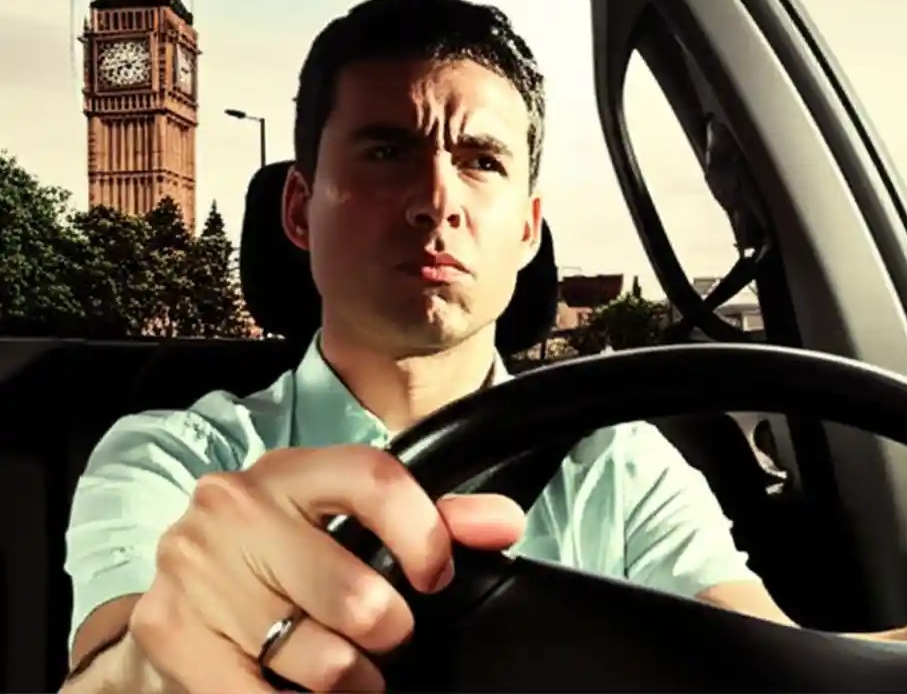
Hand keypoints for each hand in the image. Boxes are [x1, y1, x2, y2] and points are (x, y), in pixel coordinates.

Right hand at [125, 445, 525, 693]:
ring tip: (339, 668)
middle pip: (359, 597)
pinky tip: (294, 689)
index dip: (425, 536)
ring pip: (323, 661)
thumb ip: (436, 519)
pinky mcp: (168, 631)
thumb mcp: (351, 525)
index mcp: (289, 471)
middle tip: (378, 641)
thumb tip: (503, 525)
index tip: (436, 577)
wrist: (181, 598)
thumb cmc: (286, 561)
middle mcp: (234, 507)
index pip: (376, 480)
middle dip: (387, 636)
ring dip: (348, 681)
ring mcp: (195, 570)